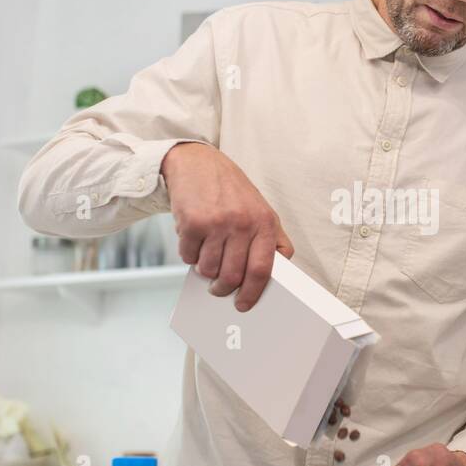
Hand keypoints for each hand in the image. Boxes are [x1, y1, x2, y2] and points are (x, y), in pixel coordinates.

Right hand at [162, 142, 293, 310]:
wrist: (197, 162)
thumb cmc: (230, 190)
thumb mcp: (260, 209)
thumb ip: (272, 239)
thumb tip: (277, 272)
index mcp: (265, 223)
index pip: (262, 270)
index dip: (253, 293)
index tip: (244, 304)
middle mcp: (243, 223)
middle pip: (233, 275)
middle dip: (223, 289)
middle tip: (218, 289)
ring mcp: (217, 223)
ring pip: (209, 269)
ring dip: (204, 270)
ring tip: (206, 257)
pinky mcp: (193, 222)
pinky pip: (188, 256)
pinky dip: (188, 255)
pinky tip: (193, 241)